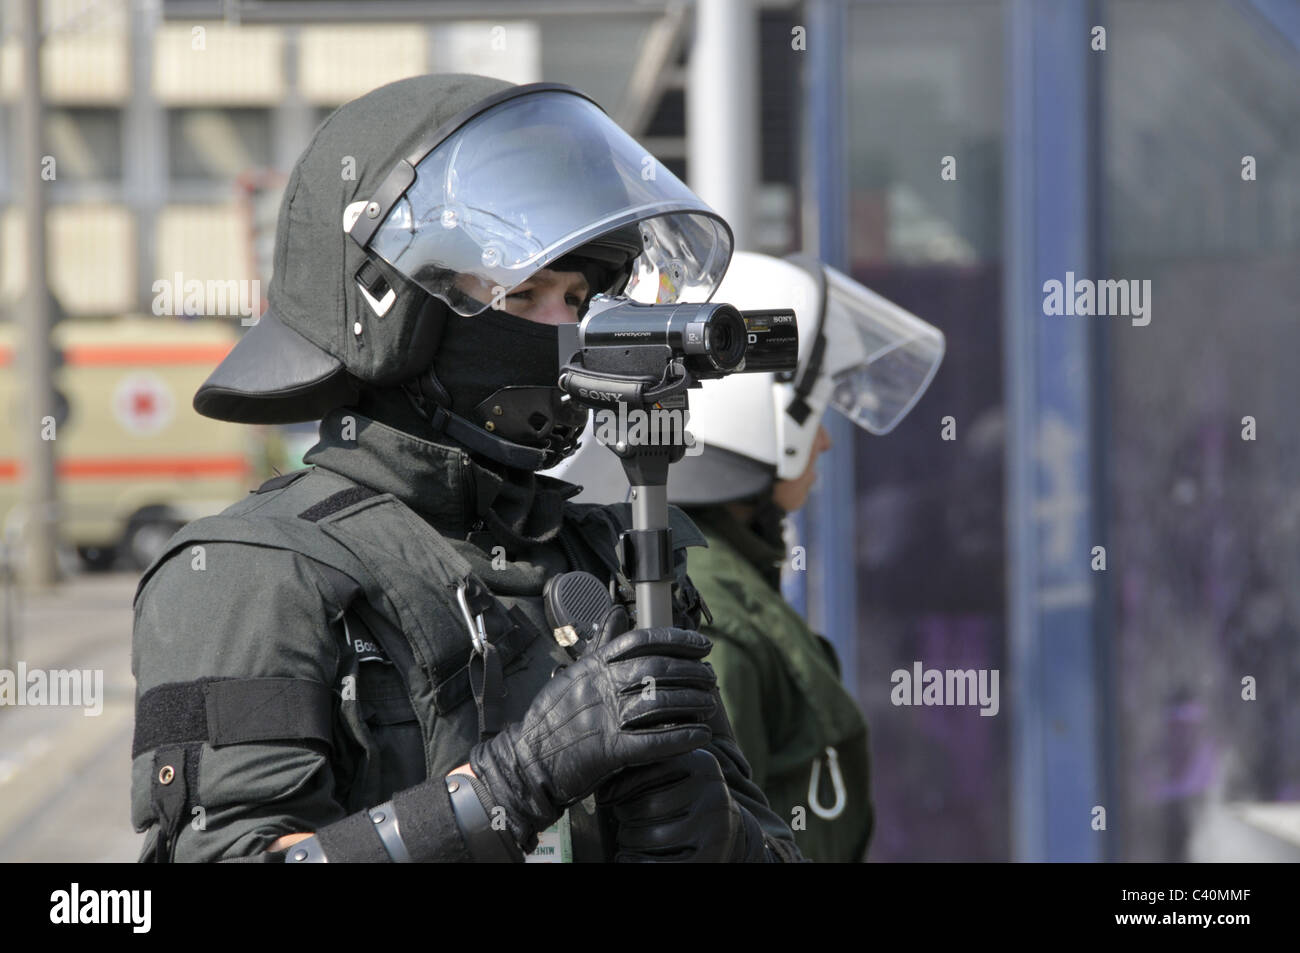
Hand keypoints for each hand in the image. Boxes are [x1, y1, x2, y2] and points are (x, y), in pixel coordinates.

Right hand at [469, 626, 716, 849]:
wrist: (526, 760)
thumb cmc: (551, 717)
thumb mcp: (574, 673)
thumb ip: (601, 644)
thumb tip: (618, 612)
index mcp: (593, 666)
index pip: (641, 641)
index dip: (676, 639)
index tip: (701, 644)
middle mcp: (600, 687)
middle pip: (656, 669)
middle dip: (691, 671)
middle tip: (711, 676)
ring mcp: (605, 718)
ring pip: (659, 702)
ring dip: (691, 702)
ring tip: (710, 704)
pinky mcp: (608, 751)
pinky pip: (653, 741)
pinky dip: (681, 737)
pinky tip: (701, 735)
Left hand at [598, 748, 766, 861]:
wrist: (724, 828)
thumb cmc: (684, 797)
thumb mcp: (674, 774)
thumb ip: (645, 768)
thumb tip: (603, 790)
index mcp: (702, 764)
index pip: (648, 772)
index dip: (620, 787)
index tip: (605, 797)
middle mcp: (715, 793)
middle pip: (649, 806)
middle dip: (625, 817)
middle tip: (620, 821)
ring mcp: (717, 828)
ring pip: (654, 837)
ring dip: (629, 841)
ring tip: (624, 840)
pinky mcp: (712, 857)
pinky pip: (663, 865)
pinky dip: (638, 864)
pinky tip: (626, 859)